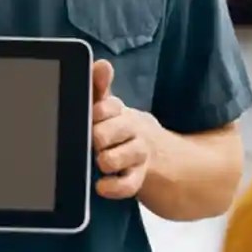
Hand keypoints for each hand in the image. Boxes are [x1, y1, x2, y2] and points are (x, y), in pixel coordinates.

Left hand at [91, 60, 154, 199]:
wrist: (157, 154)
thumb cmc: (120, 127)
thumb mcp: (110, 107)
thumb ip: (99, 87)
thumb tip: (102, 64)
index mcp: (121, 112)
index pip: (109, 106)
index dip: (98, 112)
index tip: (94, 115)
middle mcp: (132, 131)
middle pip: (110, 132)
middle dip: (97, 137)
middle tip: (93, 140)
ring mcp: (136, 156)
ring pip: (117, 158)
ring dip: (105, 160)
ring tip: (100, 160)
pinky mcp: (137, 178)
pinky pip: (127, 185)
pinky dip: (112, 187)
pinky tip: (101, 186)